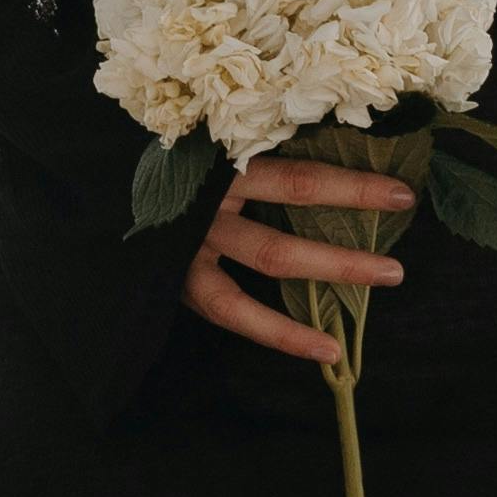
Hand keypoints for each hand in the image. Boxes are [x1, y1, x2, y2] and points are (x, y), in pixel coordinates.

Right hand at [184, 152, 415, 366]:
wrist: (93, 193)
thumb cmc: (165, 164)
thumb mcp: (206, 147)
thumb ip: (252, 152)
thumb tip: (331, 154)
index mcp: (221, 156)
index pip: (299, 171)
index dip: (353, 184)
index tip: (403, 194)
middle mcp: (211, 195)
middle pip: (293, 199)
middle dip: (351, 221)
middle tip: (400, 258)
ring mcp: (193, 237)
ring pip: (272, 256)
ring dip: (333, 267)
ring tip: (386, 277)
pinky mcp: (177, 277)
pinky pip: (236, 311)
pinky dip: (281, 333)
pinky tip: (322, 350)